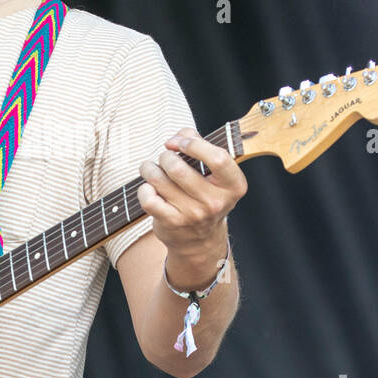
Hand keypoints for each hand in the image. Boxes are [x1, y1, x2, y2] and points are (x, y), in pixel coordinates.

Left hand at [138, 128, 246, 286]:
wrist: (199, 241)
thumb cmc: (204, 196)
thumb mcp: (213, 174)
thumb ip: (200, 145)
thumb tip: (179, 136)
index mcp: (233, 186)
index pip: (218, 158)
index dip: (194, 144)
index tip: (180, 142)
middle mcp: (215, 202)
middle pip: (178, 167)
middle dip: (166, 157)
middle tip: (165, 159)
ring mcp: (193, 214)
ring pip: (159, 178)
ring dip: (149, 168)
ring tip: (151, 169)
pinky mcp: (172, 223)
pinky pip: (148, 197)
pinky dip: (144, 188)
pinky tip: (150, 188)